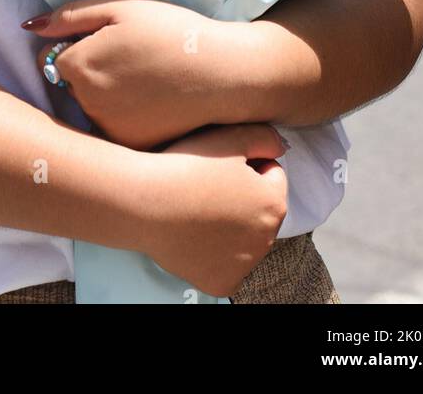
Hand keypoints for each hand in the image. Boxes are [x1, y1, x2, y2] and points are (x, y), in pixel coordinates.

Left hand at [22, 0, 256, 148]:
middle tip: (133, 61)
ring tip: (146, 82)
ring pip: (91, 110)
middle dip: (91, 73)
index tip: (112, 42)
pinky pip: (113, 132)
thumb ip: (69, 16)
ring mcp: (108, 132)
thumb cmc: (172, 32)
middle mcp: (86, 105)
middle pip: (72, 86)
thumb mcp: (120, 8)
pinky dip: (126, 120)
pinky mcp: (130, 150)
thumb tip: (28, 26)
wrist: (222, 74)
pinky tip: (152, 105)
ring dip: (107, 98)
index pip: (54, 58)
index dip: (81, 46)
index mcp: (79, 68)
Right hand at [137, 122, 288, 296]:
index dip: (248, 164)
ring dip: (231, 226)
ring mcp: (244, 266)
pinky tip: (195, 234)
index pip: (273, 176)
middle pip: (261, 210)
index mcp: (274, 204)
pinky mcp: (221, 283)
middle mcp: (266, 240)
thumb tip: (278, 148)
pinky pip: (227, 265)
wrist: (144, 203)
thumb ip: (265, 138)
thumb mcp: (230, 138)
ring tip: (198, 208)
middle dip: (244, 198)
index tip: (221, 165)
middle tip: (208, 186)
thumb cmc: (186, 167)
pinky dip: (215, 253)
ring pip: (245, 239)